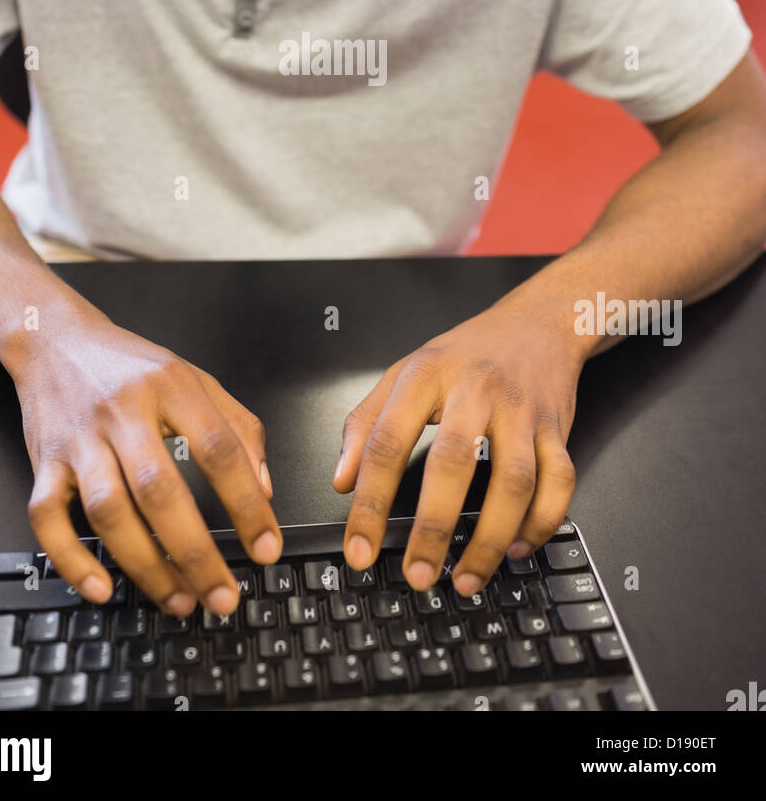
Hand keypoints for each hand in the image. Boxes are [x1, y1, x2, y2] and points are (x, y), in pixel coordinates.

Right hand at [12, 316, 280, 615]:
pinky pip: (47, 518)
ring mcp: (79, 439)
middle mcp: (123, 412)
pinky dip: (72, 559)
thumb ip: (239, 428)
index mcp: (171, 387)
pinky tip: (101, 588)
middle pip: (159, 489)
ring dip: (144, 565)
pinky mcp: (43, 462)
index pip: (218, 449)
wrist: (55, 342)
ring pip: (108, 511)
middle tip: (221, 595)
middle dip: (195, 552)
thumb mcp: (196, 380)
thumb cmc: (131, 368)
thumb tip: (263, 490)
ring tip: (178, 600)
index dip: (247, 504)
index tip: (266, 548)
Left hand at [333, 301, 584, 595]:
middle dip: (433, 528)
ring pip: (514, 481)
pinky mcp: (557, 428)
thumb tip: (342, 481)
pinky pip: (559, 482)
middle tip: (418, 575)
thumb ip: (365, 423)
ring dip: (490, 538)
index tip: (359, 549)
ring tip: (467, 578)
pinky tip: (517, 547)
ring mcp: (521, 410)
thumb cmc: (466, 353)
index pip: (387, 442)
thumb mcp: (404, 371)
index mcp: (426, 376)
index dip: (370, 502)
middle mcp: (475, 391)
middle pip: (453, 463)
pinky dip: (541, 523)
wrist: (537, 323)